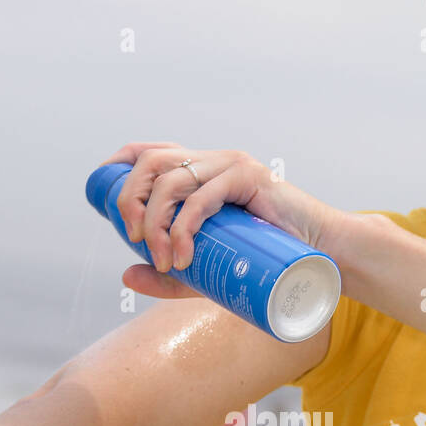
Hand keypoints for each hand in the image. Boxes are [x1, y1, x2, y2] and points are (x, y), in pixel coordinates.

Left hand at [99, 142, 346, 301]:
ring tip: (165, 260)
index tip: (106, 196)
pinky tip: (185, 256)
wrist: (319, 255)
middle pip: (151, 163)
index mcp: (199, 171)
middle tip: (135, 241)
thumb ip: (168, 274)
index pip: (149, 151)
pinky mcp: (249, 178)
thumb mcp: (208, 270)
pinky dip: (186, 227)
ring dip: (156, 222)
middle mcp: (210, 161)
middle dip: (131, 200)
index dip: (120, 164)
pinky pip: (203, 196)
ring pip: (172, 179)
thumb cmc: (265, 260)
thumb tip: (126, 274)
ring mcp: (230, 165)